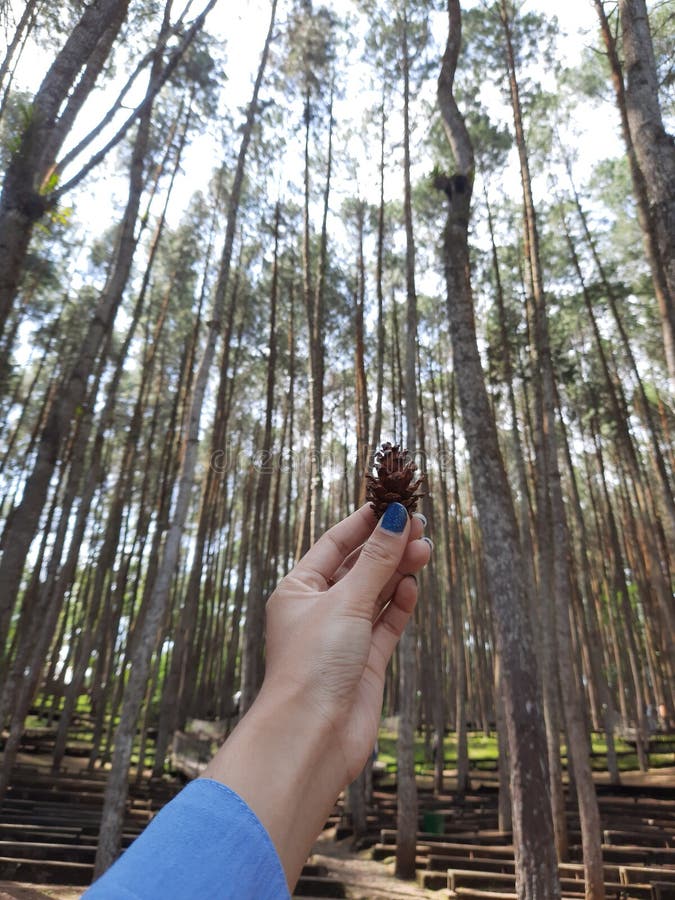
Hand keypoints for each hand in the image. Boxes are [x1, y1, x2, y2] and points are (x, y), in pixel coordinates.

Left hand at [263, 502, 430, 783]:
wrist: (313, 736)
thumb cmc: (314, 664)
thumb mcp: (346, 602)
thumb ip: (376, 561)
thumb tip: (394, 520)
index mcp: (298, 590)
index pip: (334, 545)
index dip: (363, 523)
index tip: (391, 503)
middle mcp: (319, 610)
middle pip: (358, 567)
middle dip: (387, 546)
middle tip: (419, 525)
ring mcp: (343, 636)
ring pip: (376, 593)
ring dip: (398, 571)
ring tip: (424, 549)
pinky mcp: (365, 661)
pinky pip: (386, 622)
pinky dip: (401, 603)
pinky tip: (413, 584)